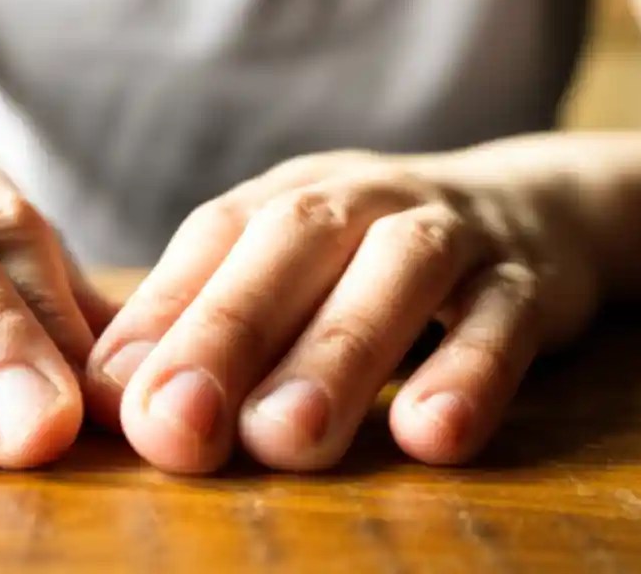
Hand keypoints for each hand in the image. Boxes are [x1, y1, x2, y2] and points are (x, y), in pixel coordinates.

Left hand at [84, 151, 598, 472]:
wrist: (531, 209)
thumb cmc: (367, 264)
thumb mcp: (288, 276)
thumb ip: (206, 325)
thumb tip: (109, 398)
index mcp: (287, 200)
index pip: (212, 240)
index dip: (160, 315)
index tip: (113, 402)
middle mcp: (361, 199)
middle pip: (290, 246)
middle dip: (228, 334)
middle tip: (180, 429)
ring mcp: (450, 232)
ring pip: (397, 273)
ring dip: (338, 354)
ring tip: (288, 441)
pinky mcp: (529, 280)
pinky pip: (505, 319)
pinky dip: (471, 372)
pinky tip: (432, 435)